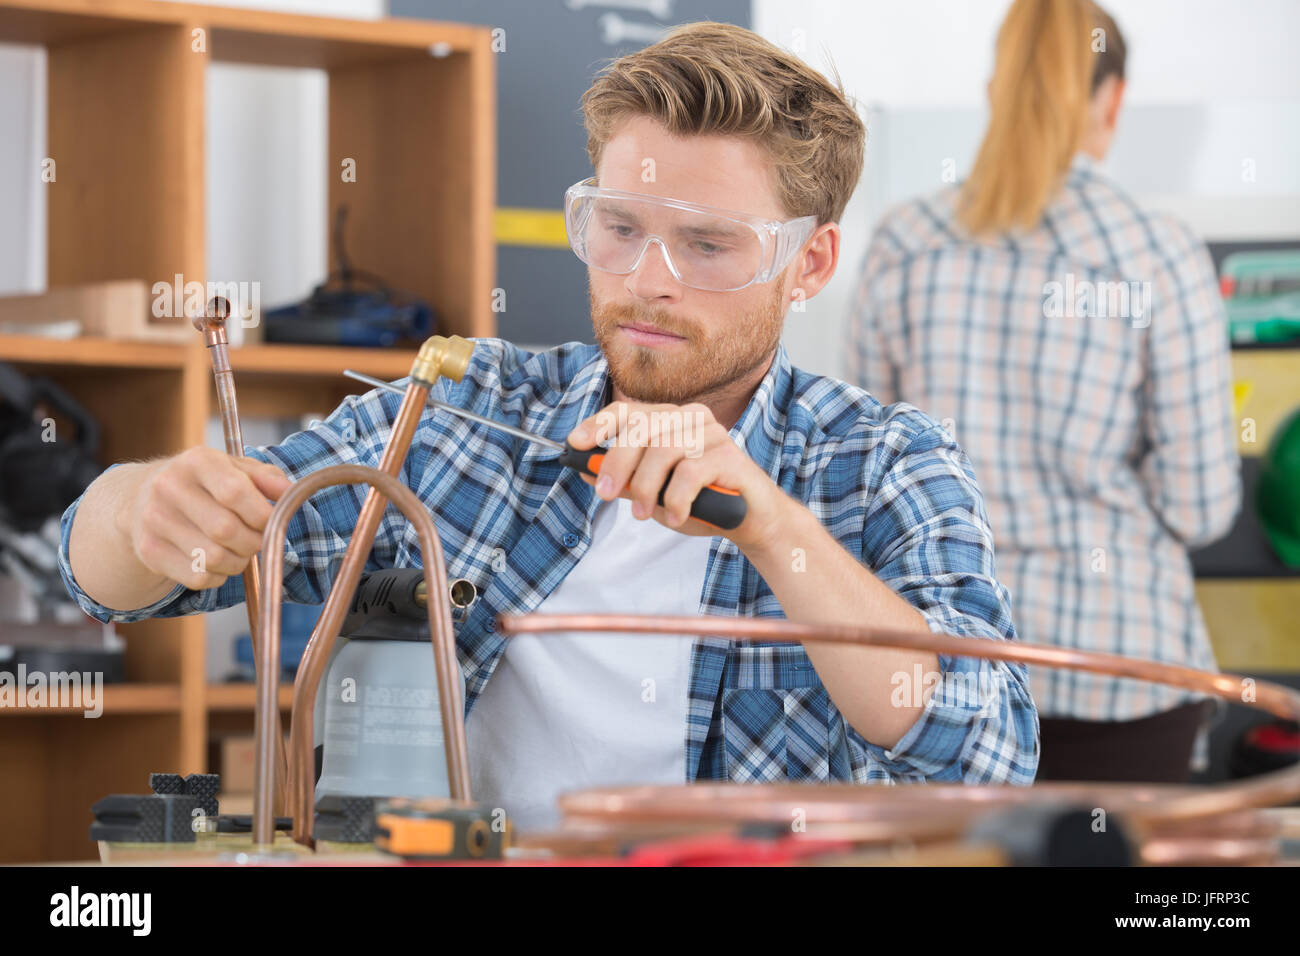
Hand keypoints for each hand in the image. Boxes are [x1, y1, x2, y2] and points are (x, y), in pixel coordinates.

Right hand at [119, 446, 290, 590]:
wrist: (143, 498)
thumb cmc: (205, 484)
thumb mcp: (237, 469)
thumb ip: (268, 478)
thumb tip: (291, 494)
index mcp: (196, 461)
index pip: (235, 492)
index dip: (262, 514)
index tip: (270, 521)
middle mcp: (169, 487)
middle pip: (225, 530)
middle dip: (253, 542)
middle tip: (257, 540)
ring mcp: (155, 520)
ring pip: (214, 558)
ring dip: (239, 562)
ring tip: (239, 551)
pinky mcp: (149, 550)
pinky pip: (198, 577)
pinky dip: (218, 576)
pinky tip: (217, 562)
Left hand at [566, 400, 793, 552]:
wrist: (748, 521)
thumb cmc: (700, 502)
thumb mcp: (653, 492)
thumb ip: (625, 480)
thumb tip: (586, 470)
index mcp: (671, 420)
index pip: (630, 411)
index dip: (600, 424)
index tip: (576, 443)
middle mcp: (691, 419)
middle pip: (642, 428)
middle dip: (617, 463)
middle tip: (607, 495)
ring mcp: (713, 434)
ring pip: (663, 451)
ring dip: (647, 488)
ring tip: (646, 514)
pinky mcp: (730, 456)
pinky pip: (689, 473)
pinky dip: (676, 499)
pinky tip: (678, 516)